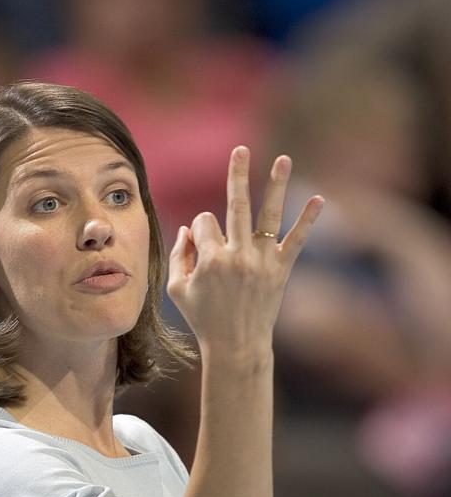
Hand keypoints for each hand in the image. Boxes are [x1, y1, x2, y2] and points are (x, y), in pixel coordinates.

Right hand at [167, 146, 323, 360]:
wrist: (235, 346)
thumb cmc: (203, 318)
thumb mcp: (177, 289)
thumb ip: (178, 256)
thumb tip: (189, 228)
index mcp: (210, 260)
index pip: (204, 222)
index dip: (200, 232)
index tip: (200, 251)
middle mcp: (238, 256)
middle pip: (236, 205)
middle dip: (237, 175)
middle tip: (241, 149)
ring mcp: (262, 262)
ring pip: (269, 215)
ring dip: (277, 185)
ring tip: (284, 159)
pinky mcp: (280, 270)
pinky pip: (296, 241)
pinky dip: (308, 221)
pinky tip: (319, 200)